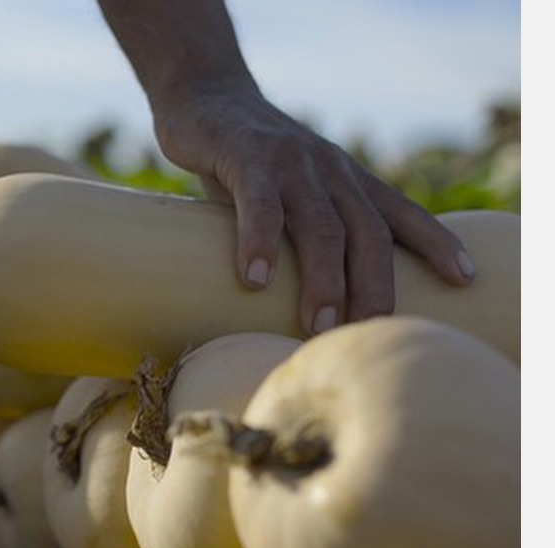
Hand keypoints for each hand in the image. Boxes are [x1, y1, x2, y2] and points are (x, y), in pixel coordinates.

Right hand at [152, 83, 475, 334]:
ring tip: (319, 326)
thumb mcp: (292, 190)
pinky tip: (255, 279)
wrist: (204, 95)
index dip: (436, 242)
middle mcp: (330, 169)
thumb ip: (306, 231)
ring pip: (321, 225)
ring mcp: (291, 162)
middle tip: (370, 334)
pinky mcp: (247, 157)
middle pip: (368, 232)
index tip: (463, 278)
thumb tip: (313, 302)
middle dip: (376, 287)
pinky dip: (260, 242)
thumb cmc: (248, 160)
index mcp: (347, 179)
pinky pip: (260, 204)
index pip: (402, 213)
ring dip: (324, 279)